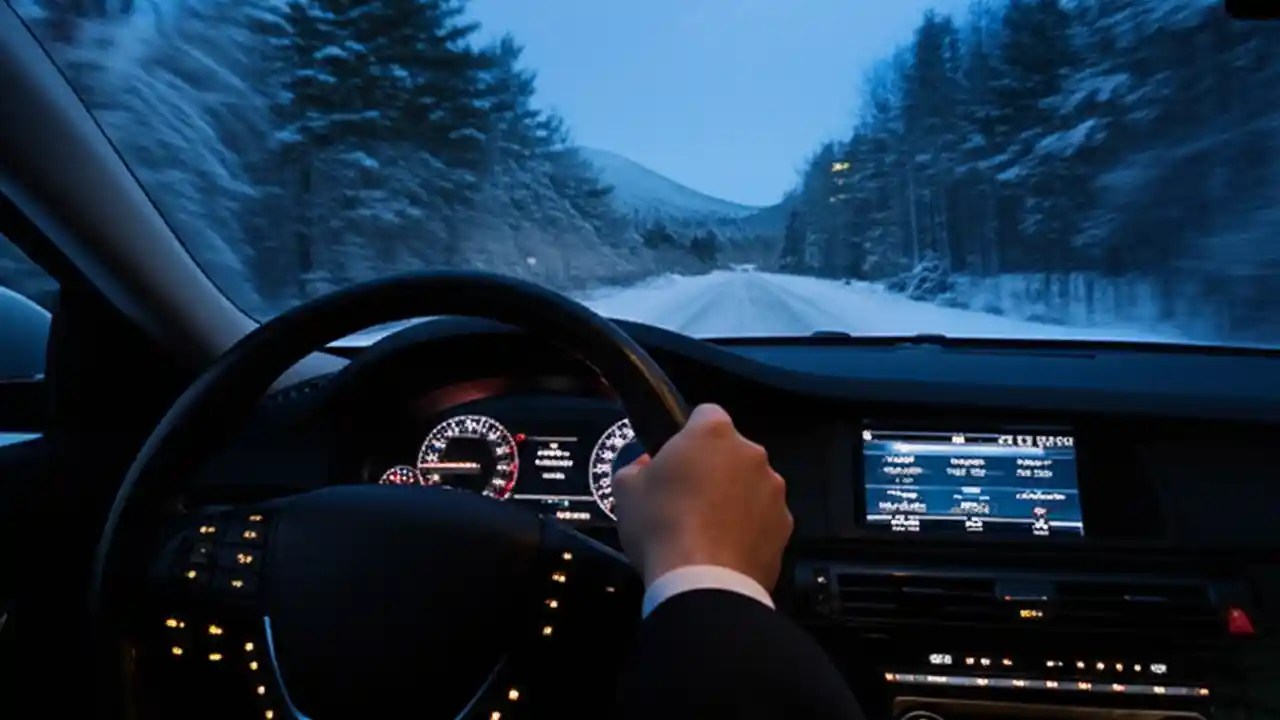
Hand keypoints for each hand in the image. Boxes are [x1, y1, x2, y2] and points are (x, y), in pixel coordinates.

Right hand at [613, 403, 792, 591]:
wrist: (703, 581)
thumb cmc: (659, 524)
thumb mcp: (626, 490)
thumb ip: (637, 468)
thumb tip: (649, 467)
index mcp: (714, 433)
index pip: (706, 414)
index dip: (690, 434)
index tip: (677, 459)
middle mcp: (753, 454)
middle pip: (732, 452)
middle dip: (716, 467)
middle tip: (689, 498)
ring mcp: (774, 491)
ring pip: (752, 485)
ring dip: (736, 498)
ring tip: (710, 530)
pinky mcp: (786, 527)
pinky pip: (764, 518)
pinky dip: (750, 528)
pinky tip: (728, 551)